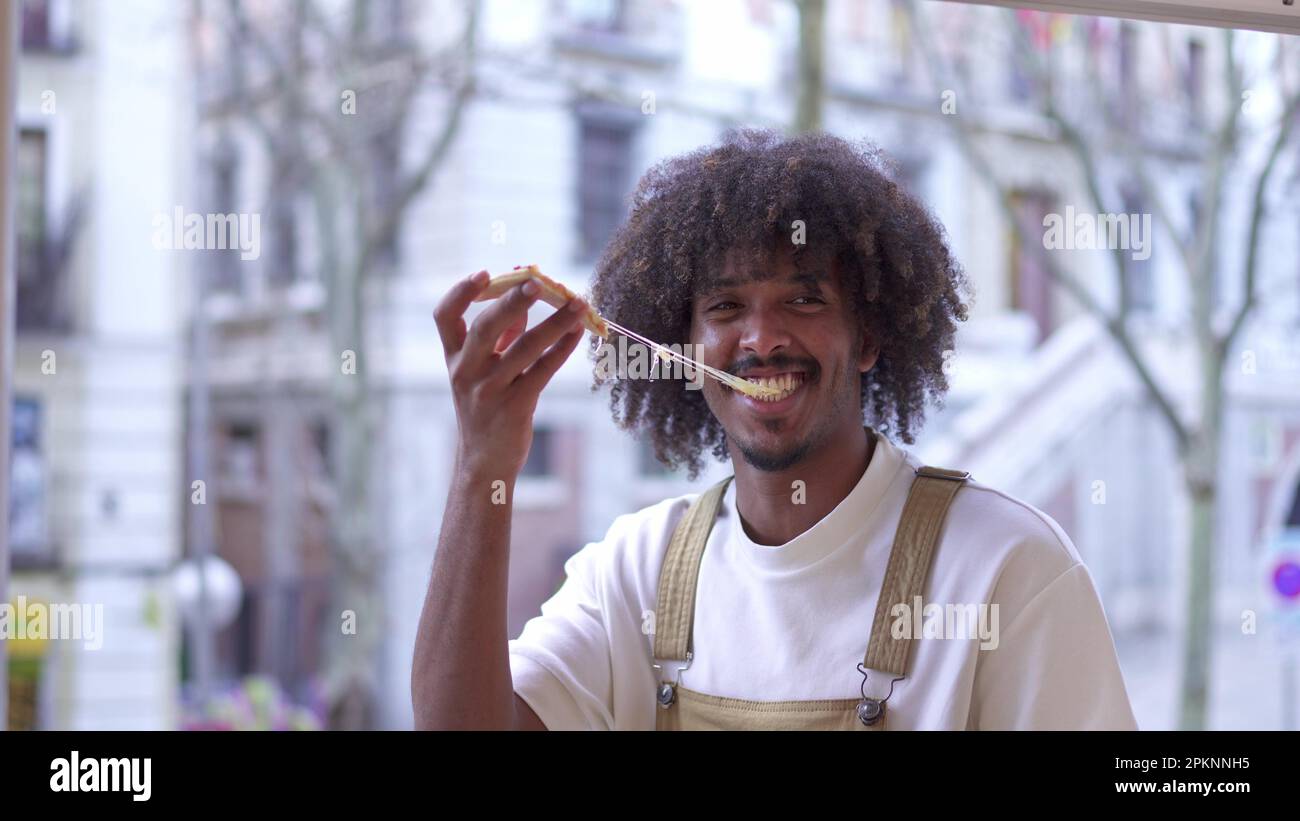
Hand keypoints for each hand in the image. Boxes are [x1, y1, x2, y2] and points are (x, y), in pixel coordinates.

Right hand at [434, 269, 588, 480]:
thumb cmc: (485, 409)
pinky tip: (578, 332)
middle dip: (512, 301)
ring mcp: (489, 391)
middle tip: (537, 282)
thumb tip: (523, 301)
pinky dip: (562, 348)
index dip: (461, 292)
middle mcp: (466, 372)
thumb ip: (500, 338)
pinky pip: (543, 370)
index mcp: (454, 358)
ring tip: (578, 304)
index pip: (444, 317)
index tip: (484, 273)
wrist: (484, 463)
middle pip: (485, 327)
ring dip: (555, 322)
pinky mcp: (515, 406)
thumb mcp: (481, 372)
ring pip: (525, 348)